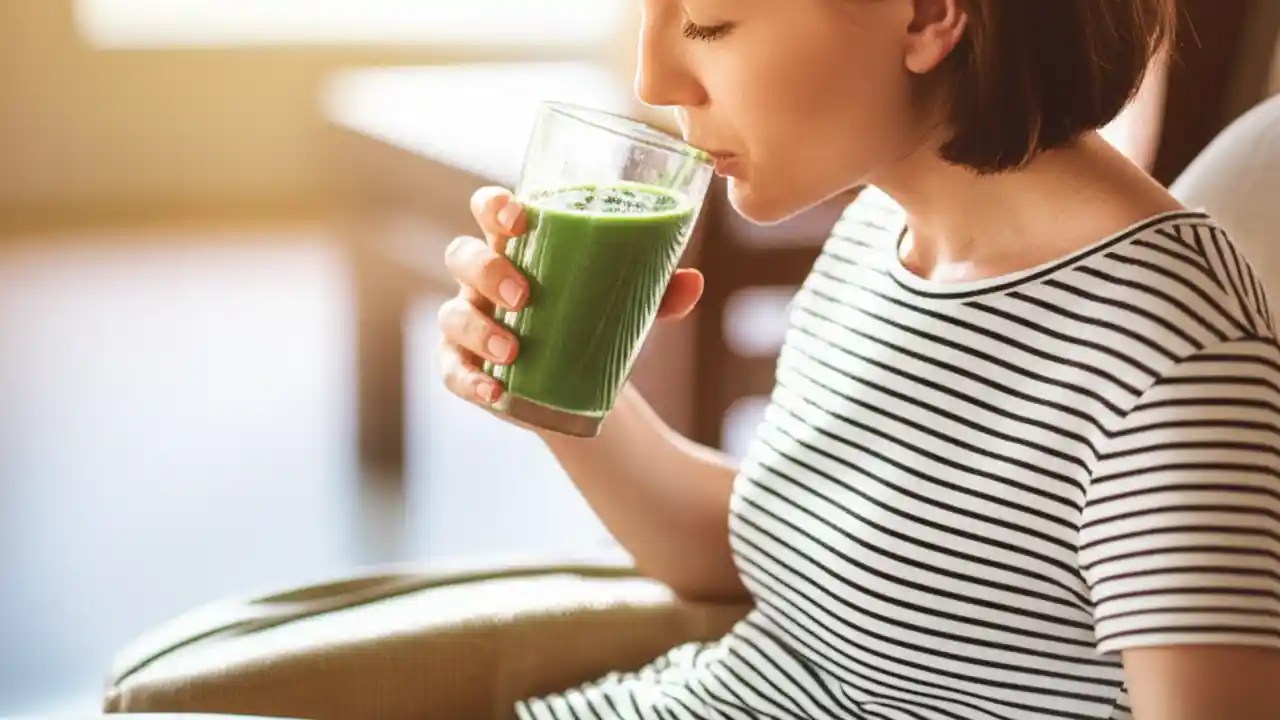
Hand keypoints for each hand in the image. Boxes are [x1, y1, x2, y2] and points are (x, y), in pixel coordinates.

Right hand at [437, 186, 705, 415]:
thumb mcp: (626, 303)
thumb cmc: (593, 319)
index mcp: (516, 246)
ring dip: (479, 329)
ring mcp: (467, 321)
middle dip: (487, 270)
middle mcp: (482, 279)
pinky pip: (451, 369)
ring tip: (513, 350)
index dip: (494, 206)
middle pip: (462, 256)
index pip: (489, 209)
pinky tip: (493, 390)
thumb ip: (658, 290)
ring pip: (452, 315)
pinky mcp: (462, 365)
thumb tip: (693, 281)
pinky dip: (469, 379)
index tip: (519, 217)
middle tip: (525, 294)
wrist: (579, 384)